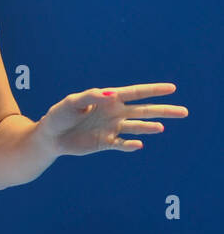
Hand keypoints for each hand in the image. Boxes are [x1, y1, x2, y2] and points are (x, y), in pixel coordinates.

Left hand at [38, 83, 187, 156]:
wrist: (50, 137)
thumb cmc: (59, 115)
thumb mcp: (72, 102)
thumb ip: (91, 97)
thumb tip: (112, 95)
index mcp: (108, 99)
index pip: (135, 93)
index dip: (153, 90)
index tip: (172, 88)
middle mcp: (114, 113)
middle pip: (144, 111)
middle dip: (163, 110)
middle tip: (184, 112)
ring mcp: (112, 128)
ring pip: (137, 127)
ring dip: (149, 127)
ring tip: (161, 127)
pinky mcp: (106, 143)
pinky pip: (122, 144)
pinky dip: (130, 145)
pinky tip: (138, 145)